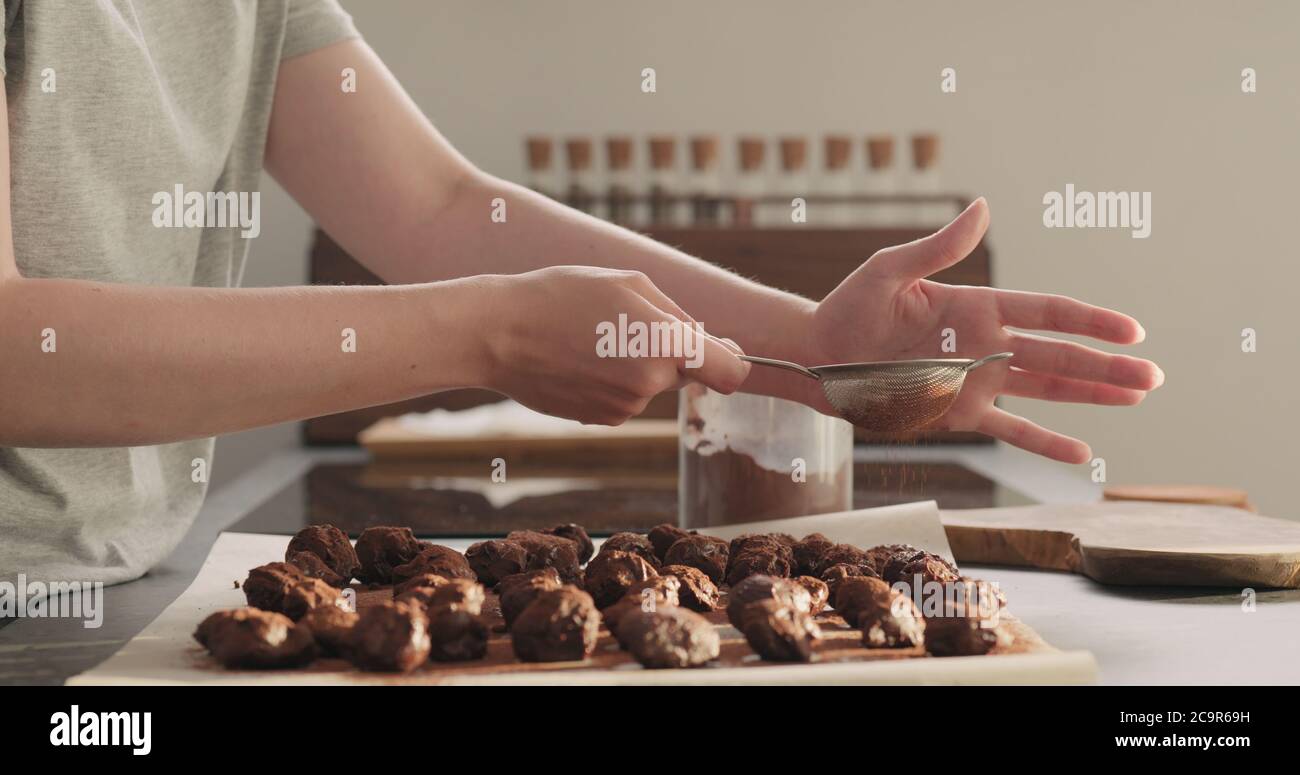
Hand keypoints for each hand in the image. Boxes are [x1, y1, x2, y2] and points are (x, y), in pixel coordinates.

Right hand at [478, 266, 750, 424]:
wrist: (499, 334)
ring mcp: (625, 407)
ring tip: (591, 337)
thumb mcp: (628, 284)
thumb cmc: (563, 296)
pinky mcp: (601, 419)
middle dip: (670, 352)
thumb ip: (677, 315)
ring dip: (636, 365)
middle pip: (685, 373)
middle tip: (626, 323)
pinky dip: (611, 381)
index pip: (731, 372)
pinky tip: (578, 359)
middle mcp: (650, 384)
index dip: (733, 361)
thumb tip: (705, 339)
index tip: (725, 351)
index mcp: (666, 346)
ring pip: (651, 385)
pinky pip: (625, 398)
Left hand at [806, 198, 1162, 462]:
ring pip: (1047, 389)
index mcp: (976, 305)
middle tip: (1155, 374)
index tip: (1131, 330)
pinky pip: (1009, 430)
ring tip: (1138, 398)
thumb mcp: (890, 271)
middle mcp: (985, 344)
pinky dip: (1044, 442)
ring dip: (1092, 395)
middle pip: (1059, 354)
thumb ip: (939, 247)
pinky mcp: (957, 414)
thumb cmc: (848, 307)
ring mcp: (976, 381)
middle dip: (1107, 366)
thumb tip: (982, 205)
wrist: (816, 357)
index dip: (1090, 321)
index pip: (1046, 312)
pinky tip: (1082, 454)